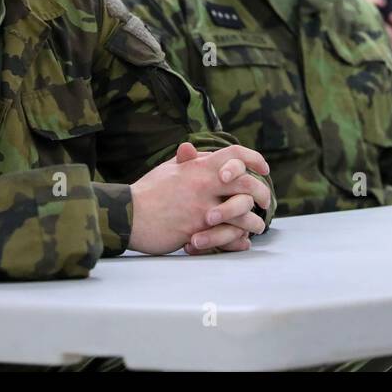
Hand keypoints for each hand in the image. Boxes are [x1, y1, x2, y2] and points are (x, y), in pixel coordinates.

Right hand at [128, 142, 270, 255]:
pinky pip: (228, 236)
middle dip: (262, 193)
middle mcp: (204, 184)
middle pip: (247, 184)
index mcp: (199, 166)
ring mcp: (202, 208)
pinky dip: (239, 241)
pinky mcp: (197, 230)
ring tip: (256, 226)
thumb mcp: (168, 169)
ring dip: (253, 222)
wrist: (127, 215)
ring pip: (242, 214)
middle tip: (264, 201)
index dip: (254, 159)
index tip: (264, 169)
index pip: (236, 154)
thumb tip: (195, 149)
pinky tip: (243, 242)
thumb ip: (187, 161)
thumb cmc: (147, 191)